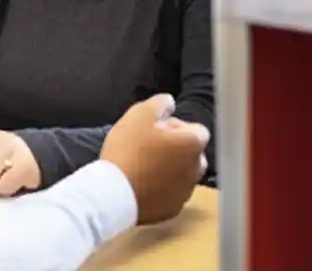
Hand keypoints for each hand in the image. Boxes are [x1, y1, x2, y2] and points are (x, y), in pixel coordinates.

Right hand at [100, 94, 209, 224]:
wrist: (114, 192)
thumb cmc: (128, 150)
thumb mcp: (140, 114)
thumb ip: (160, 103)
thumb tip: (169, 102)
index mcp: (192, 144)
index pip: (197, 130)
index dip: (176, 126)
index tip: (156, 129)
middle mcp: (196, 169)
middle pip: (192, 153)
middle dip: (177, 148)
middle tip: (149, 146)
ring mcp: (185, 192)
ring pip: (183, 174)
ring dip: (170, 168)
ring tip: (143, 165)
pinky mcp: (173, 209)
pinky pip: (171, 193)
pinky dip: (162, 188)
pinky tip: (142, 183)